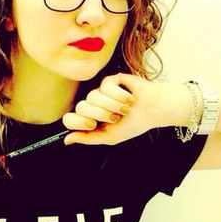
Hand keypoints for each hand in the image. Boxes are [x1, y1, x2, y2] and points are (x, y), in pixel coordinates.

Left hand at [63, 73, 177, 145]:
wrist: (153, 111)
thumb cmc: (134, 124)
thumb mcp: (110, 137)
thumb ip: (87, 138)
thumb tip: (67, 140)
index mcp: (91, 119)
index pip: (70, 119)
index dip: (78, 122)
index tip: (93, 125)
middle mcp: (93, 104)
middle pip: (81, 107)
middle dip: (100, 114)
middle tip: (115, 117)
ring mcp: (101, 91)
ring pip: (93, 96)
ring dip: (112, 105)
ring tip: (126, 109)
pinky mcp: (111, 80)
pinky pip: (105, 86)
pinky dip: (119, 95)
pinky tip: (130, 98)